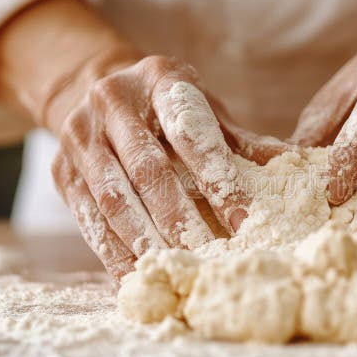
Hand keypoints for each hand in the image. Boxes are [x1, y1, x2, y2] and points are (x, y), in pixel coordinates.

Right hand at [50, 55, 289, 279]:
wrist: (94, 90)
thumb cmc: (166, 107)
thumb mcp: (203, 109)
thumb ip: (241, 140)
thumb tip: (295, 165)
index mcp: (159, 79)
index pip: (191, 132)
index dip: (218, 178)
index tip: (244, 219)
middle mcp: (112, 101)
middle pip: (148, 168)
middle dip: (179, 217)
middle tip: (208, 255)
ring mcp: (80, 136)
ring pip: (113, 197)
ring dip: (144, 240)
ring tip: (174, 271)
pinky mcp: (61, 171)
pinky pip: (87, 218)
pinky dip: (113, 252)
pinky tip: (137, 277)